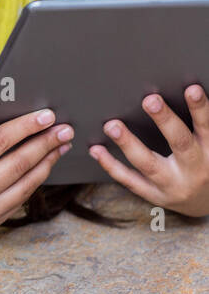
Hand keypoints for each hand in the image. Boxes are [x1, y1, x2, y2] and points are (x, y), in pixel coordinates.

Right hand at [0, 99, 72, 228]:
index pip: (0, 141)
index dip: (26, 126)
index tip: (47, 115)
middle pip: (19, 163)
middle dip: (45, 143)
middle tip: (65, 129)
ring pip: (26, 184)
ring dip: (47, 163)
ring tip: (61, 146)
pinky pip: (19, 199)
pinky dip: (34, 181)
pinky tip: (44, 165)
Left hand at [89, 86, 208, 216]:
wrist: (206, 204)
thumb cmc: (205, 165)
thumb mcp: (208, 145)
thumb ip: (199, 126)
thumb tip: (189, 92)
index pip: (206, 126)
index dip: (199, 108)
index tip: (191, 89)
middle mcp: (194, 168)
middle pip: (180, 143)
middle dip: (165, 120)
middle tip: (150, 100)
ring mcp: (173, 184)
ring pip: (148, 164)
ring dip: (128, 143)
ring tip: (112, 126)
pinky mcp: (155, 195)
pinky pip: (130, 180)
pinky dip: (111, 165)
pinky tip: (96, 150)